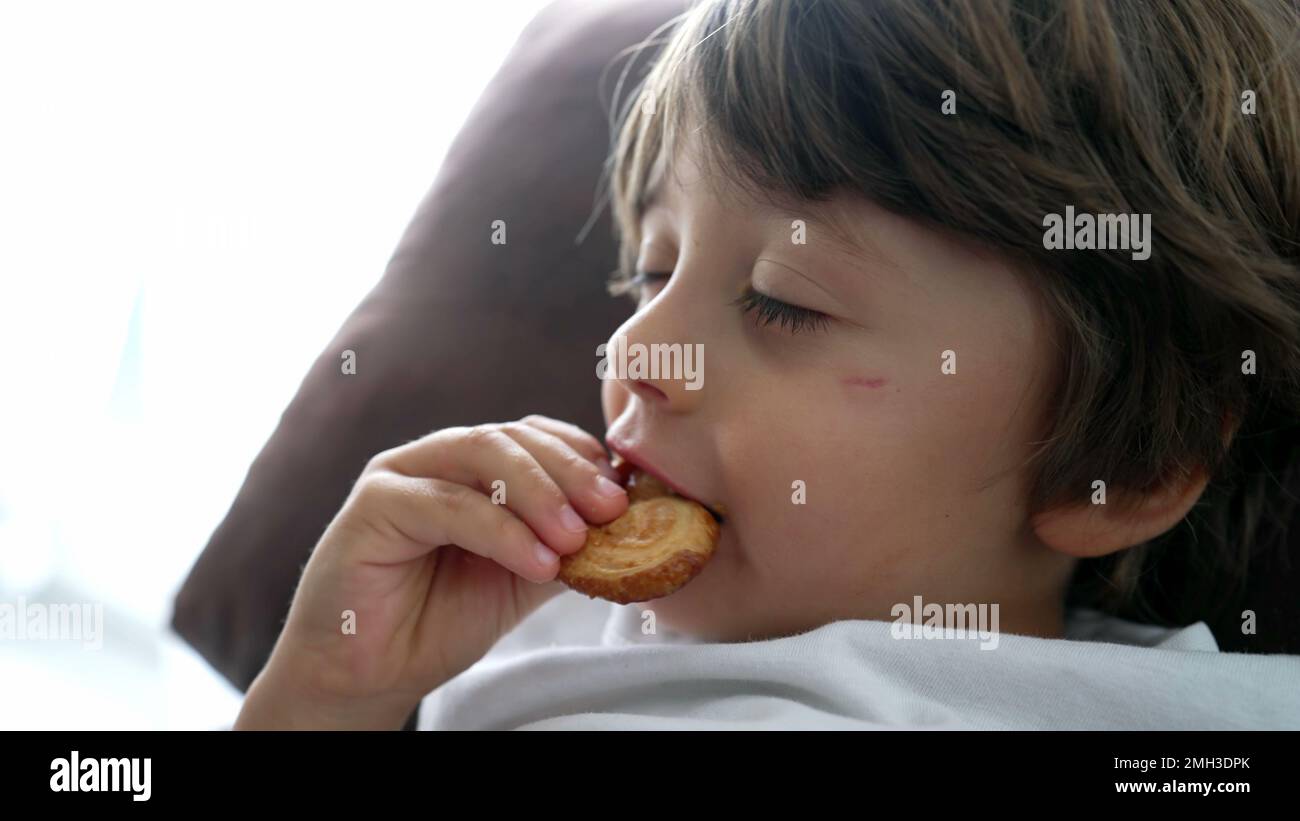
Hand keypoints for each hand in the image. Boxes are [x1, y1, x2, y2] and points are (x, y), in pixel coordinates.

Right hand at [235, 415, 627, 728]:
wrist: (370, 674)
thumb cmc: (437, 620)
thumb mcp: (523, 576)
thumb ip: (566, 544)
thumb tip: (629, 525)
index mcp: (470, 467)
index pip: (533, 434)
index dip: (580, 456)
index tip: (622, 494)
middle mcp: (435, 458)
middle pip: (511, 436)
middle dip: (569, 471)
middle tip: (610, 511)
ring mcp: (401, 473)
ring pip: (482, 455)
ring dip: (539, 494)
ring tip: (575, 539)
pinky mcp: (374, 503)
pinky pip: (448, 503)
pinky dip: (500, 530)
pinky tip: (536, 562)